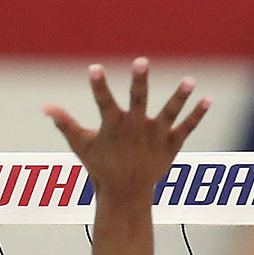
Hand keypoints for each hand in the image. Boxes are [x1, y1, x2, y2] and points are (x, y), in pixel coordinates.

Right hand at [45, 57, 208, 200]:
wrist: (125, 193)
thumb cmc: (101, 165)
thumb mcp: (81, 145)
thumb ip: (66, 124)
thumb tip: (45, 107)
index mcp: (113, 128)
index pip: (103, 103)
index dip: (98, 86)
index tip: (94, 68)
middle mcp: (136, 130)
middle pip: (138, 102)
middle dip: (139, 82)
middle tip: (141, 61)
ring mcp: (156, 138)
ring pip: (169, 114)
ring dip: (179, 98)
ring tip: (190, 81)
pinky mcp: (171, 145)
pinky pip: (187, 128)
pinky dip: (197, 115)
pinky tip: (208, 100)